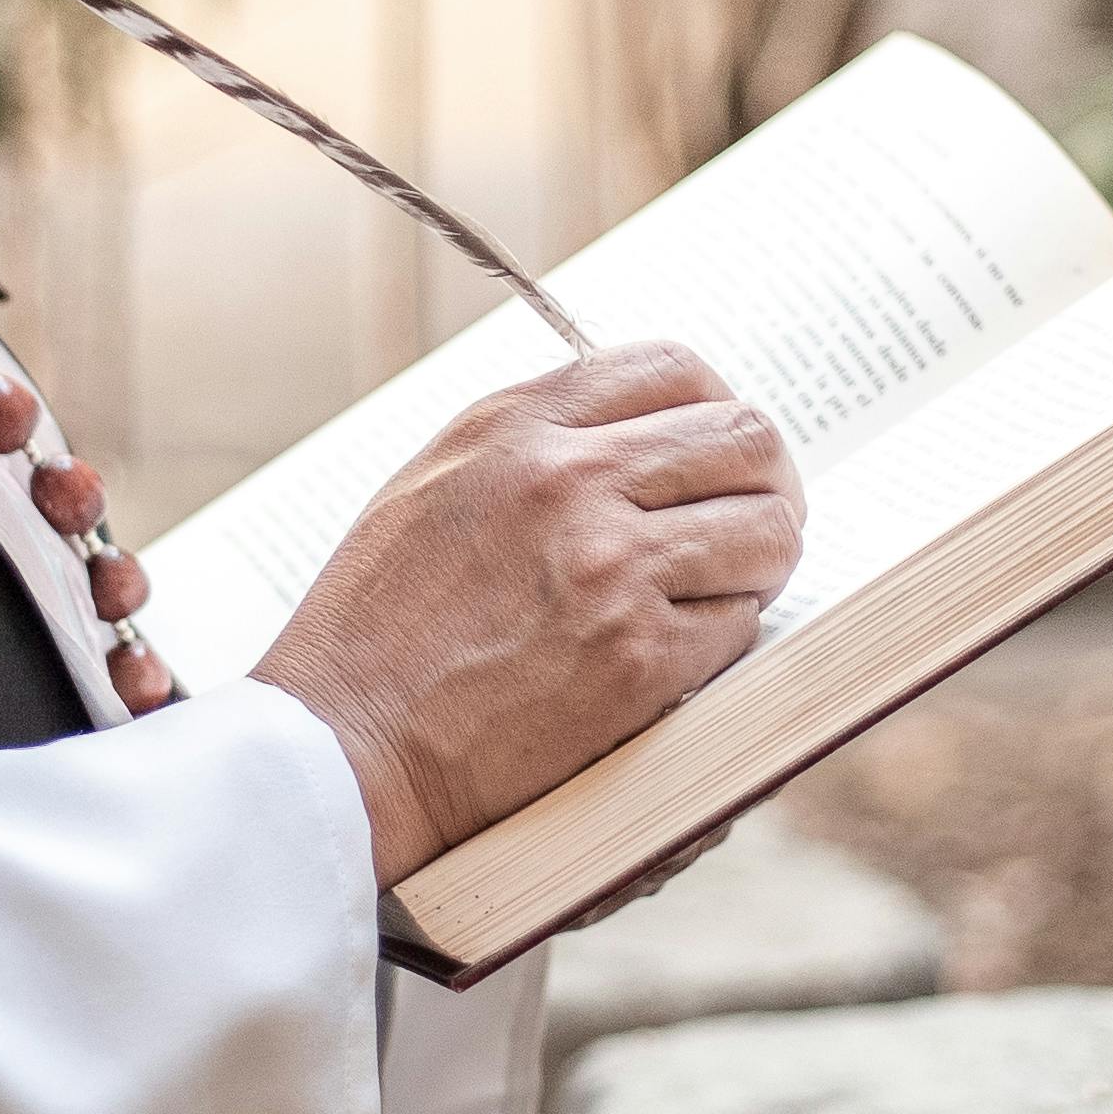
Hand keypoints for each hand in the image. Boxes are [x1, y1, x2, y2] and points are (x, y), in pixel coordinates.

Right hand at [260, 341, 804, 891]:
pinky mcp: (638, 658)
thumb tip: (642, 428)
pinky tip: (682, 652)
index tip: (718, 449)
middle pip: (746, 438)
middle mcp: (570, 480)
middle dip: (768, 481)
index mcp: (516, 426)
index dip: (716, 404)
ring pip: (767, 530)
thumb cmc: (376, 627)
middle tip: (755, 521)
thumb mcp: (434, 487)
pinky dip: (727, 638)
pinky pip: (741, 624)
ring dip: (761, 563)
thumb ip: (533, 442)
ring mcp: (611, 568)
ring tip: (728, 589)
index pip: (673, 366)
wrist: (344, 747)